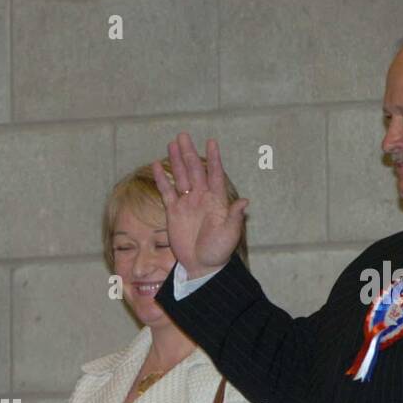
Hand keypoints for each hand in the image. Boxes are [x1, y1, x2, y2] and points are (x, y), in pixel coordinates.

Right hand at [151, 133, 248, 278]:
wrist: (202, 266)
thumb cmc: (219, 251)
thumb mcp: (230, 234)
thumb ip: (234, 217)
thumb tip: (245, 202)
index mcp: (216, 200)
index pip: (215, 174)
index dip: (213, 158)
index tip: (211, 142)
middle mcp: (202, 197)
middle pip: (194, 170)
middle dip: (189, 153)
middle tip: (183, 136)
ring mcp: (187, 203)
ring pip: (181, 177)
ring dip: (176, 161)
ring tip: (171, 144)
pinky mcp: (174, 212)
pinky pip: (167, 192)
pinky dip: (162, 179)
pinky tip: (157, 166)